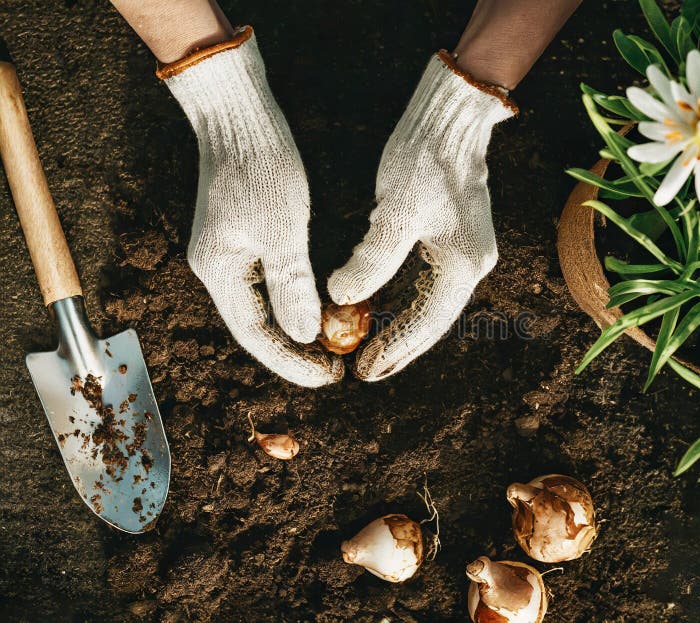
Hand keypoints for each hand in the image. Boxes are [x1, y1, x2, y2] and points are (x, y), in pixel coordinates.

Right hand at [161, 27, 342, 386]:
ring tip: (328, 350)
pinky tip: (314, 311)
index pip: (255, 336)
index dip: (291, 362)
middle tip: (332, 370)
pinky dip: (291, 301)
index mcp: (218, 271)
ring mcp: (227, 253)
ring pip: (261, 307)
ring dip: (293, 330)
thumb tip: (305, 336)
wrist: (238, 114)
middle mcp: (216, 268)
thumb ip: (292, 286)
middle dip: (293, 351)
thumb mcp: (282, 229)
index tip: (327, 378)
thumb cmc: (261, 166)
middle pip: (255, 326)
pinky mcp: (241, 237)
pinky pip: (266, 284)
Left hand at [328, 52, 514, 380]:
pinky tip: (383, 312)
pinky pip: (428, 284)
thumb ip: (370, 260)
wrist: (450, 118)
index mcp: (464, 264)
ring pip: (431, 305)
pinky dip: (405, 303)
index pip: (427, 323)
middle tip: (366, 372)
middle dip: (399, 348)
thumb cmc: (423, 159)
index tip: (364, 371)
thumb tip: (341, 297)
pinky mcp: (455, 239)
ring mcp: (467, 253)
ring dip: (402, 328)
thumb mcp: (394, 212)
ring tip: (372, 352)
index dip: (395, 349)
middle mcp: (472, 265)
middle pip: (433, 322)